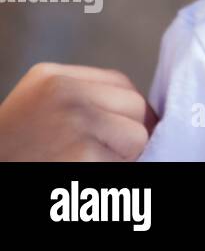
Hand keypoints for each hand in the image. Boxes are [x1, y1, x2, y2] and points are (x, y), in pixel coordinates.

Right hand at [0, 63, 157, 160]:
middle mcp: (63, 91)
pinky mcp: (82, 153)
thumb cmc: (14, 153)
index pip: (119, 82)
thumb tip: (142, 112)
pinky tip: (81, 176)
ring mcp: (73, 120)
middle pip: (134, 104)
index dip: (127, 111)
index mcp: (51, 77)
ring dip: (123, 156)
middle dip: (129, 132)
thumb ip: (81, 99)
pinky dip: (112, 173)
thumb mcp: (39, 108)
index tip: (119, 133)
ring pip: (138, 134)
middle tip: (103, 154)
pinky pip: (126, 163)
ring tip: (88, 164)